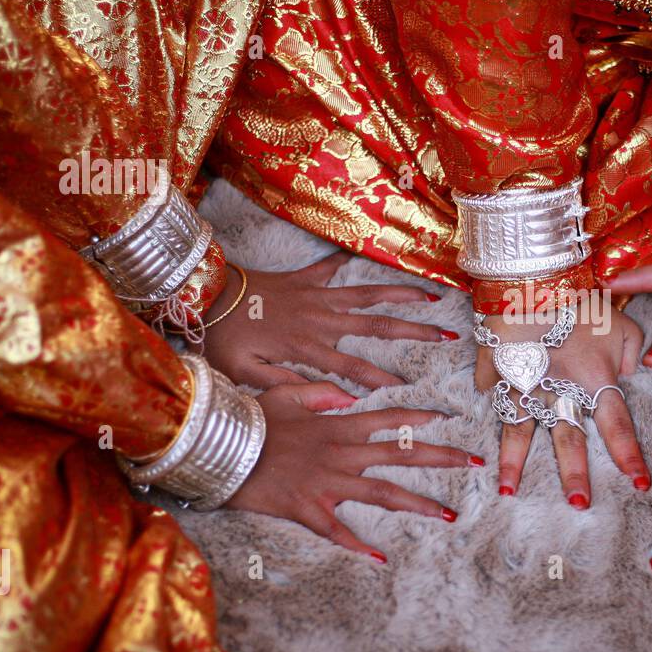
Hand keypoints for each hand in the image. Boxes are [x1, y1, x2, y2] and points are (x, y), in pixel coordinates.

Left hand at [202, 252, 453, 391]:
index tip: (409, 389)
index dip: (381, 379)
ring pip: (366, 294)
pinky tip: (364, 251)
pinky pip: (330, 267)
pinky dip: (346, 259)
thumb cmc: (222, 341)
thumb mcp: (246, 375)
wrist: (204, 296)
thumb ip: (286, 387)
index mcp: (307, 347)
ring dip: (400, 293)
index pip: (353, 367)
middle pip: (376, 325)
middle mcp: (320, 319)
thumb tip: (328, 400)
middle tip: (446, 334)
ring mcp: (315, 296)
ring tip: (430, 295)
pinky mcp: (304, 279)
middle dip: (414, 331)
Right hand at [228, 381, 481, 561]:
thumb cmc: (248, 420)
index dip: (421, 418)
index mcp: (337, 425)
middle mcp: (341, 454)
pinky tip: (380, 558)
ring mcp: (327, 483)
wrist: (216, 448)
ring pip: (383, 494)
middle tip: (474, 463)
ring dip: (420, 505)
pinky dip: (359, 545)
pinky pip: (338, 531)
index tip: (450, 417)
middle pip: (401, 455)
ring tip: (451, 517)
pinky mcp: (308, 510)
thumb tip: (350, 394)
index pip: (390, 419)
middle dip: (442, 458)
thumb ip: (320, 392)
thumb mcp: (285, 394)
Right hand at [475, 300, 648, 505]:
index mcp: (596, 381)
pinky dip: (491, 400)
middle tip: (578, 505)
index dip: (630, 459)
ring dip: (513, 464)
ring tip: (508, 492)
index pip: (617, 429)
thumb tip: (631, 373)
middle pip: (569, 441)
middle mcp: (560, 391)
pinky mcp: (496, 371)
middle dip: (574, 476)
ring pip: (519, 432)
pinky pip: (493, 393)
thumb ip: (634, 352)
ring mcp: (524, 384)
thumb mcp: (622, 322)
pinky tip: (485, 424)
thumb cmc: (583, 298)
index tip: (641, 485)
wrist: (535, 276)